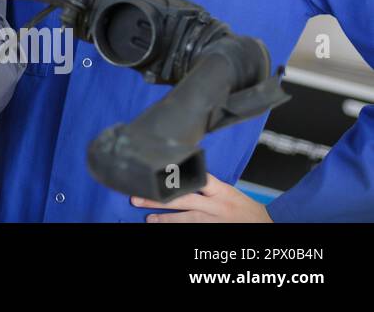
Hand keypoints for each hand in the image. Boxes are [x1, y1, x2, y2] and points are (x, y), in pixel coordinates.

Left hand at [132, 173, 272, 221]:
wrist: (268, 224)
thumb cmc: (244, 207)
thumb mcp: (228, 190)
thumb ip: (207, 186)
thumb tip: (182, 179)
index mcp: (221, 191)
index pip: (198, 179)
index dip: (178, 176)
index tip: (158, 173)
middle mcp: (217, 205)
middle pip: (184, 200)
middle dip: (160, 199)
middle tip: (138, 198)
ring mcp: (216, 221)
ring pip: (187, 219)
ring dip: (166, 218)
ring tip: (148, 217)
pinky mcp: (214, 232)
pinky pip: (194, 230)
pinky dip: (180, 229)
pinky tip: (165, 228)